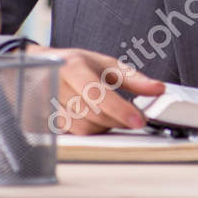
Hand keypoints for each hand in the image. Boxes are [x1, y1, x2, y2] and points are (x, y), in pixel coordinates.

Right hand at [46, 48, 165, 134]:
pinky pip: (71, 133)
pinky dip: (87, 129)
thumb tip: (158, 88)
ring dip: (102, 126)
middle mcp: (55, 85)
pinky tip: (91, 119)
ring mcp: (44, 104)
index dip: (120, 110)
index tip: (139, 120)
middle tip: (130, 117)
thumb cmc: (74, 64)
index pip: (97, 94)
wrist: (39, 66)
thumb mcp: (105, 64)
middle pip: (92, 115)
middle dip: (116, 120)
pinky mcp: (41, 119)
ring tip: (110, 115)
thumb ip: (132, 78)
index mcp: (72, 67)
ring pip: (81, 128)